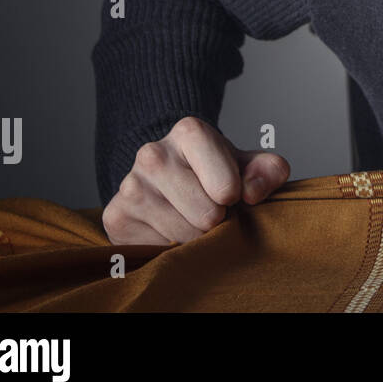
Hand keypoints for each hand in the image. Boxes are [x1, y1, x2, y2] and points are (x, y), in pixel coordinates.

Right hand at [102, 116, 290, 244]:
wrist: (171, 173)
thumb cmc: (218, 170)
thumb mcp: (250, 164)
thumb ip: (268, 171)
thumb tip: (252, 192)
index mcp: (190, 132)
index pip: (227, 187)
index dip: (236, 198)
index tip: (230, 192)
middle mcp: (153, 153)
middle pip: (206, 215)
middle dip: (216, 220)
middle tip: (211, 208)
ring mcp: (129, 184)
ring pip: (181, 235)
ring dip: (194, 235)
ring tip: (191, 216)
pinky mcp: (114, 215)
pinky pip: (156, 250)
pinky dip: (169, 246)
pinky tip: (170, 226)